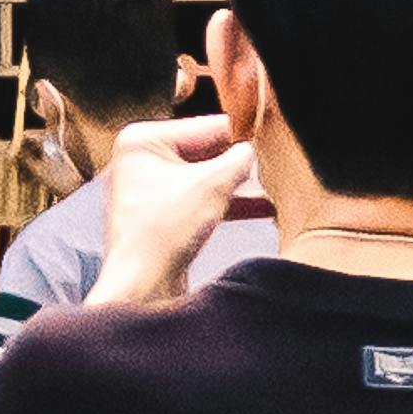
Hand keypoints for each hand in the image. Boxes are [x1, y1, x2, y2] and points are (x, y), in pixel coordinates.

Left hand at [90, 105, 254, 299]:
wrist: (142, 287)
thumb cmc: (160, 236)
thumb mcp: (213, 185)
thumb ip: (239, 160)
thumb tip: (251, 150)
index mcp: (142, 141)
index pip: (204, 126)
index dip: (239, 132)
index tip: (267, 132)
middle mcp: (140, 160)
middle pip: (204, 151)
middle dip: (237, 163)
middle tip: (272, 162)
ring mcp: (148, 189)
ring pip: (203, 178)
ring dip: (236, 185)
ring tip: (272, 186)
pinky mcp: (160, 216)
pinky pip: (198, 199)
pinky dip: (225, 203)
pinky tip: (260, 208)